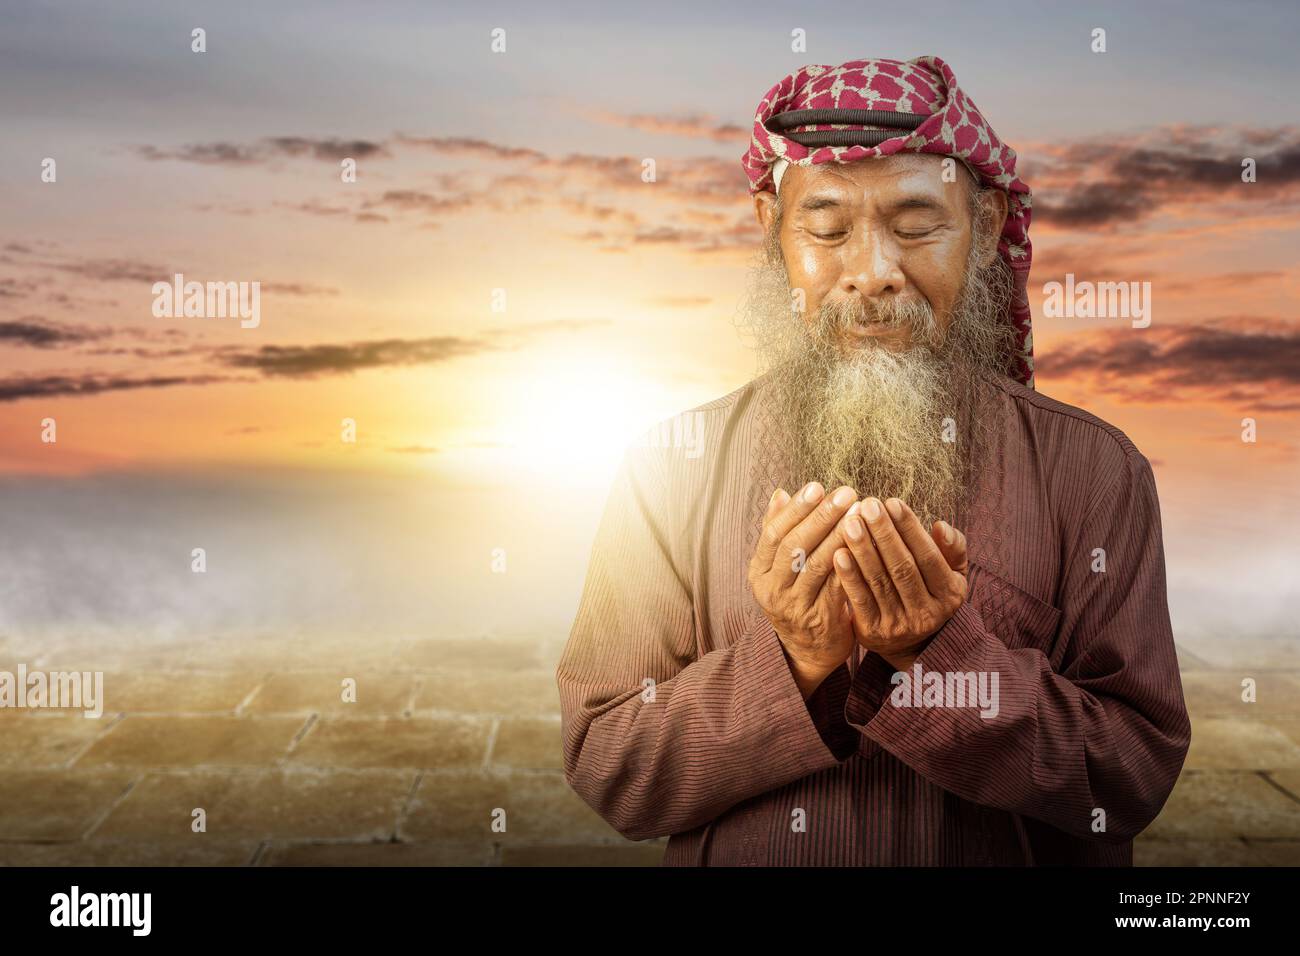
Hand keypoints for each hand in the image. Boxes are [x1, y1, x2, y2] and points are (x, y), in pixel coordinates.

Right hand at [748, 481, 859, 697]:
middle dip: (821, 516)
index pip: (774, 534)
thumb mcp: (779, 569)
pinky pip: (838, 585)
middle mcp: (771, 590)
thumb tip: (780, 492)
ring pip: (818, 564)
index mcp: (758, 572)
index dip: (796, 509)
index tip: (818, 486)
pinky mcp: (820, 620)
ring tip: (860, 512)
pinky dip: (852, 562)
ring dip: (840, 535)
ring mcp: (794, 607)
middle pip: (795, 546)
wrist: (805, 651)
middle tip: (846, 492)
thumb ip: (779, 532)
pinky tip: (868, 543)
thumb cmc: (797, 598)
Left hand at [832, 497, 968, 670]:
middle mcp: (926, 612)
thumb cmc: (930, 593)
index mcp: (948, 594)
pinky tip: (838, 553)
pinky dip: (849, 577)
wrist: (913, 645)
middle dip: (884, 535)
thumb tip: (940, 526)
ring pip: (879, 582)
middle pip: (902, 568)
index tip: (892, 502)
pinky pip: (860, 600)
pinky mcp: (872, 632)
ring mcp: (899, 624)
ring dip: (863, 550)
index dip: (910, 529)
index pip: (928, 557)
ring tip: (849, 523)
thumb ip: (953, 549)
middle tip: (867, 505)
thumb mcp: (952, 574)